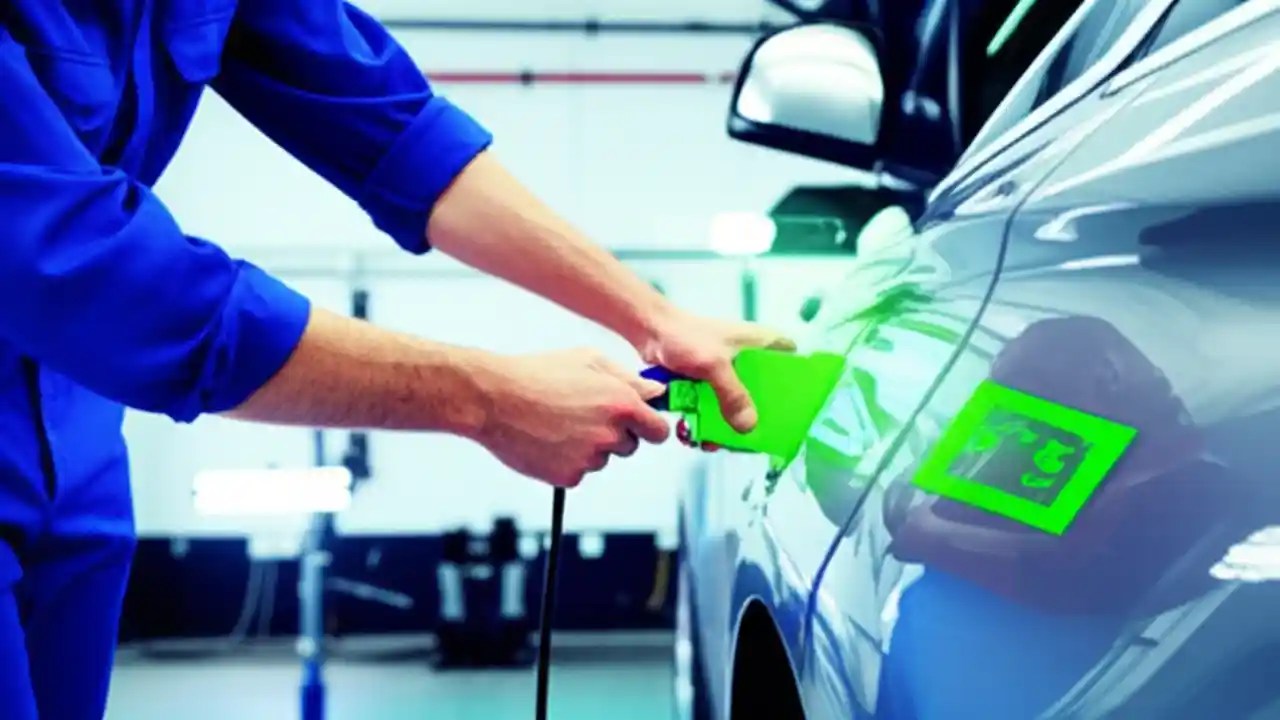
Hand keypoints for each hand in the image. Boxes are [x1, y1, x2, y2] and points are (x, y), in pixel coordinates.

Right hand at [475, 349, 670, 487]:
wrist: (494, 398)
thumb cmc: (538, 374)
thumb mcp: (589, 360)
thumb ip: (629, 379)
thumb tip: (655, 392)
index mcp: (622, 404)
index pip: (658, 431)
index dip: (650, 427)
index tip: (640, 425)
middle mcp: (610, 434)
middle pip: (630, 446)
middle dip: (616, 434)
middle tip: (585, 416)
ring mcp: (589, 459)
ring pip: (602, 459)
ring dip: (589, 447)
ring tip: (559, 423)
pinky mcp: (568, 476)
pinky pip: (578, 472)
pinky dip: (567, 461)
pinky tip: (548, 439)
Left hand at [638, 310, 795, 432]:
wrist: (651, 331)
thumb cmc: (685, 338)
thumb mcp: (713, 365)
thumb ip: (732, 395)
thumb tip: (748, 427)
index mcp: (762, 344)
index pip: (794, 364)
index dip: (798, 387)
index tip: (793, 413)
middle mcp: (751, 359)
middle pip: (768, 394)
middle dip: (757, 418)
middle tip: (748, 440)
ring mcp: (731, 373)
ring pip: (742, 405)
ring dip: (731, 426)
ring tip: (717, 443)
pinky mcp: (712, 384)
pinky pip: (720, 408)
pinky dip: (713, 423)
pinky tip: (702, 437)